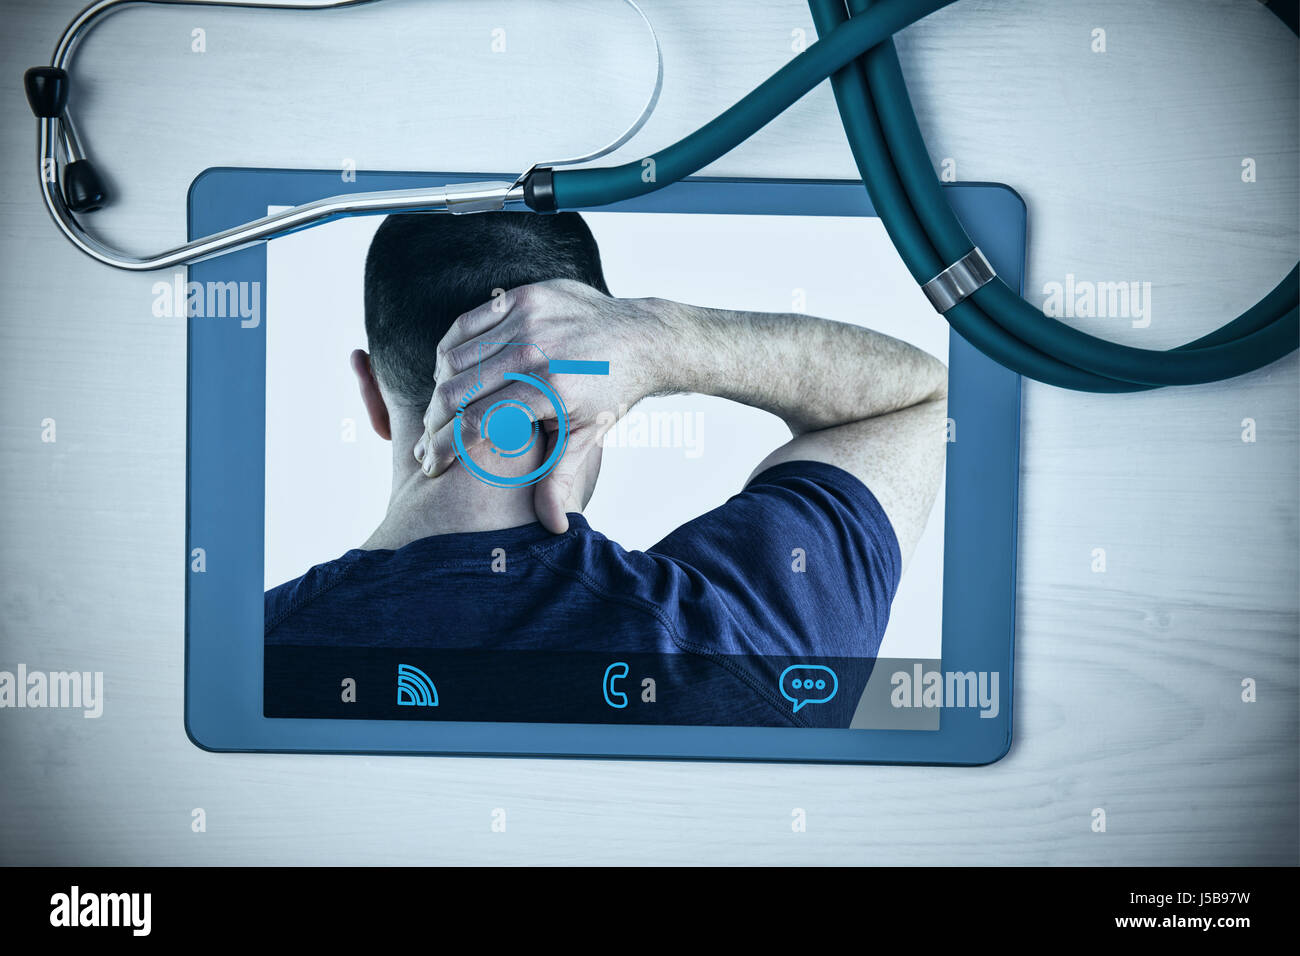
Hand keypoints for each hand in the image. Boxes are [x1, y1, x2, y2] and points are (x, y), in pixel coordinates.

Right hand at [413, 279, 668, 531]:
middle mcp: (536, 352)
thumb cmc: (613, 393)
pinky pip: (467, 323)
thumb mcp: (588, 438)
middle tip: (425, 444)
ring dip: (438, 388)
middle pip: (457, 391)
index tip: (431, 466)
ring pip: (455, 357)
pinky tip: (449, 373)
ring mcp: (529, 319)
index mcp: (550, 391)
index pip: (477, 423)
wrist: (641, 337)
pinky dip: (451, 349)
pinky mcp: (524, 297)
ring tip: (439, 413)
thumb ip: (560, 479)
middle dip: (433, 424)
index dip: (446, 449)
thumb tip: (554, 528)